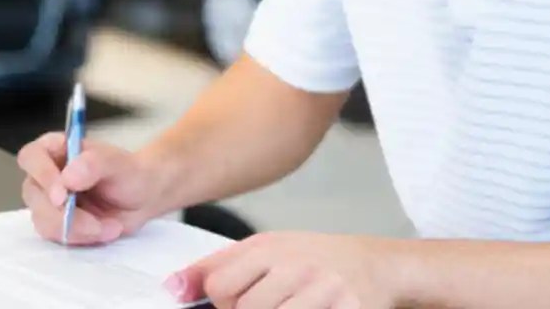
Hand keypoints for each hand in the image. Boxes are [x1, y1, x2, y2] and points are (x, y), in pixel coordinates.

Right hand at [16, 132, 165, 245]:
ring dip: (78, 230)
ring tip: (110, 226)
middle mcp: (46, 175)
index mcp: (55, 149)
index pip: (31, 157)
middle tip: (96, 223)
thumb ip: (95, 164)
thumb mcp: (119, 163)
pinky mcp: (56, 224)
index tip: (63, 195)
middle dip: (64, 214)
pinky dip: (82, 238)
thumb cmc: (129, 173)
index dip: (42, 175)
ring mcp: (48, 201)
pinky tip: (104, 231)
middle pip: (34, 195)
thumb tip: (68, 177)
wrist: (142, 197)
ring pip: (44, 221)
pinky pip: (56, 237)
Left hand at [165, 232, 402, 308]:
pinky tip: (308, 308)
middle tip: (270, 304)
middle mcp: (296, 266)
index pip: (219, 286)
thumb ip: (216, 267)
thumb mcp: (265, 251)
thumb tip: (171, 289)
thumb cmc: (315, 259)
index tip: (235, 299)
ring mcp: (322, 291)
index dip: (222, 301)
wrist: (377, 265)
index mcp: (270, 247)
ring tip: (287, 305)